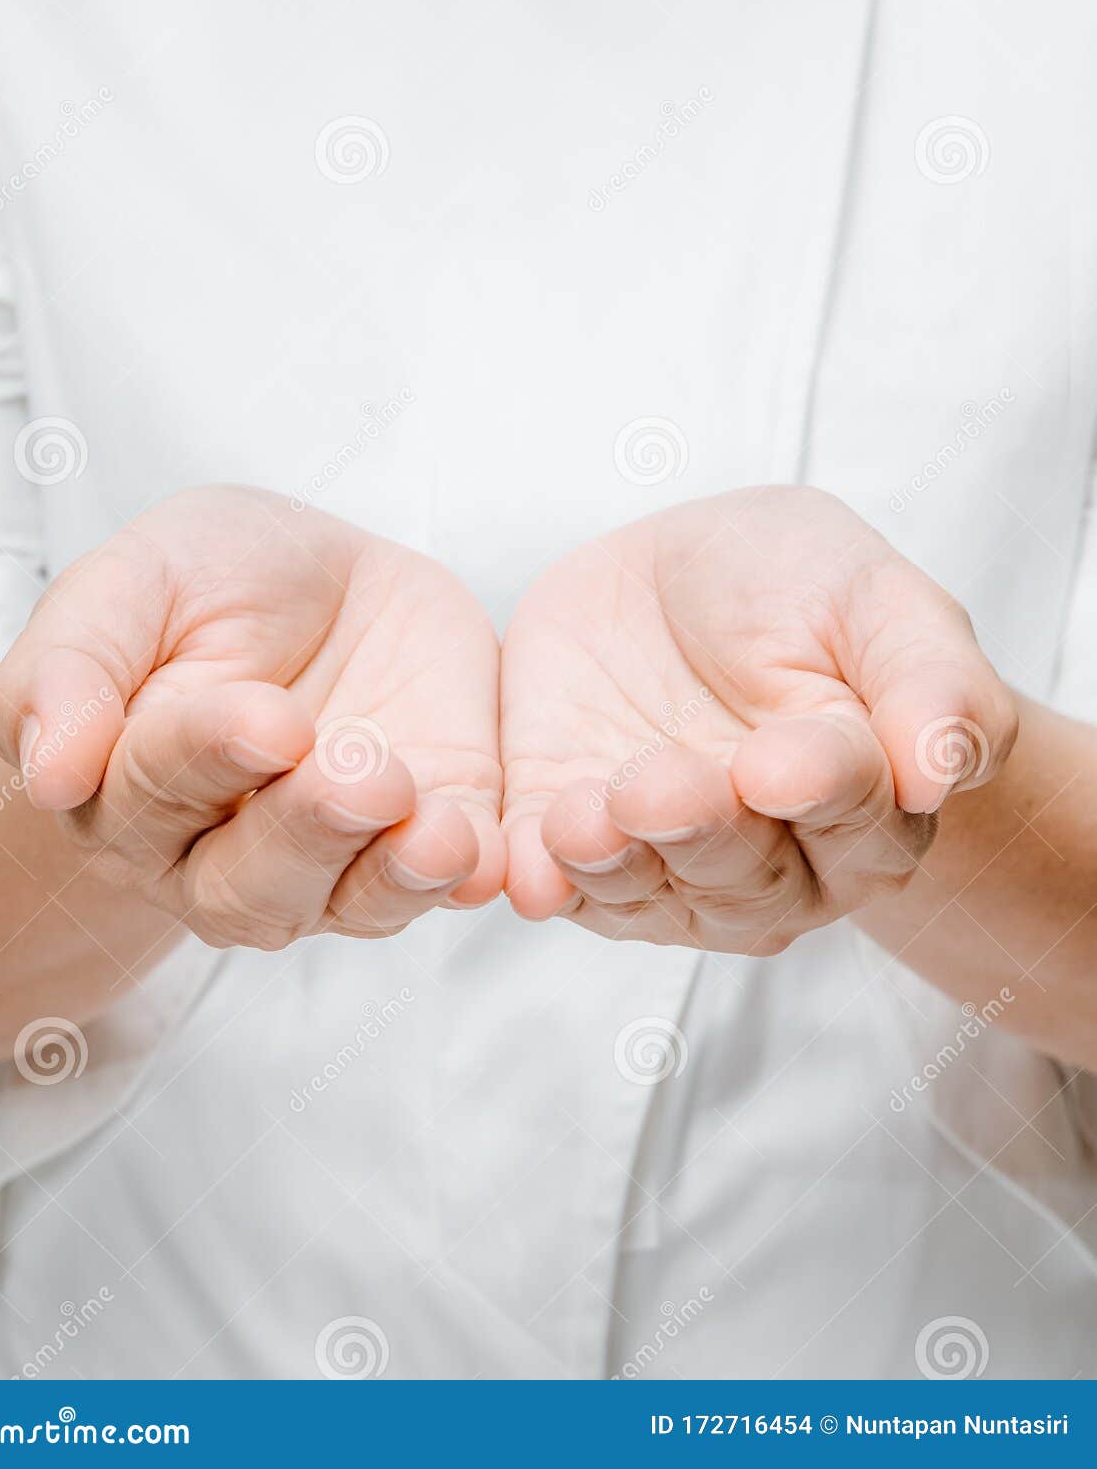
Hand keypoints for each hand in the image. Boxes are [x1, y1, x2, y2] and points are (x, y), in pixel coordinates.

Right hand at [0, 487, 503, 949]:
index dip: (209, 758)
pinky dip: (471, 877)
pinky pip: (445, 884)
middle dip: (308, 830)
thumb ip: (70, 666)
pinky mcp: (428, 838)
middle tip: (362, 773)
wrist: (328, 578)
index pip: (155, 791)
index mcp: (127, 788)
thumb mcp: (133, 580)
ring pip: (348, 902)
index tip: (268, 717)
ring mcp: (330, 860)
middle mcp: (218, 853)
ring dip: (393, 874)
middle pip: (250, 881)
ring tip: (438, 830)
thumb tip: (49, 775)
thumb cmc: (209, 580)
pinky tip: (493, 855)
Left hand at [500, 486, 1016, 953]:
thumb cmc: (798, 587)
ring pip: (648, 890)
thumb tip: (943, 773)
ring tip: (581, 821)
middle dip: (699, 831)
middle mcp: (773, 861)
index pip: (852, 814)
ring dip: (613, 864)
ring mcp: (667, 863)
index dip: (818, 791)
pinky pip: (559, 881)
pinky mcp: (571, 841)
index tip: (779, 762)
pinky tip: (525, 870)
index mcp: (866, 806)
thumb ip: (931, 680)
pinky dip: (539, 879)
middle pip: (743, 871)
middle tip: (658, 785)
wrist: (676, 578)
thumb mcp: (874, 598)